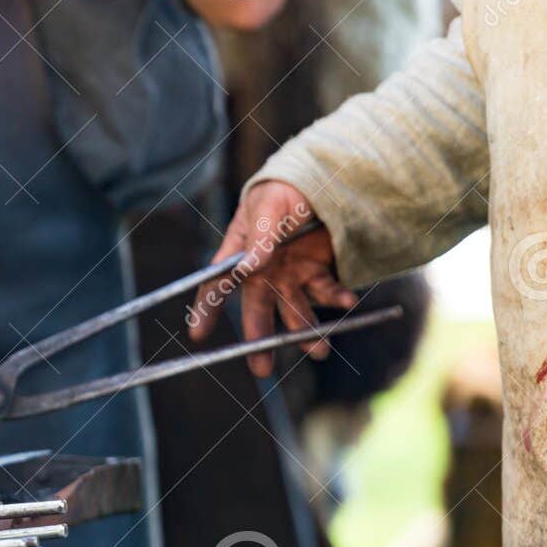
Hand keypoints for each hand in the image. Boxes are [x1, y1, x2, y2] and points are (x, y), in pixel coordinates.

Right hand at [187, 180, 355, 377]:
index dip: (205, 310)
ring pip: (295, 310)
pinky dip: (338, 298)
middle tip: (261, 370)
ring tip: (319, 351)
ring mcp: (292, 273)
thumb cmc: (285, 187)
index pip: (216, 285)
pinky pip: (328, 291)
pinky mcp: (320, 271)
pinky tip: (350, 302)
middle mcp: (263, 271)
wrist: (326, 176)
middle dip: (259, 341)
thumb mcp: (269, 206)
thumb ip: (260, 237)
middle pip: (257, 309)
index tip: (197, 336)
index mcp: (240, 253)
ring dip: (306, 332)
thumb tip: (246, 269)